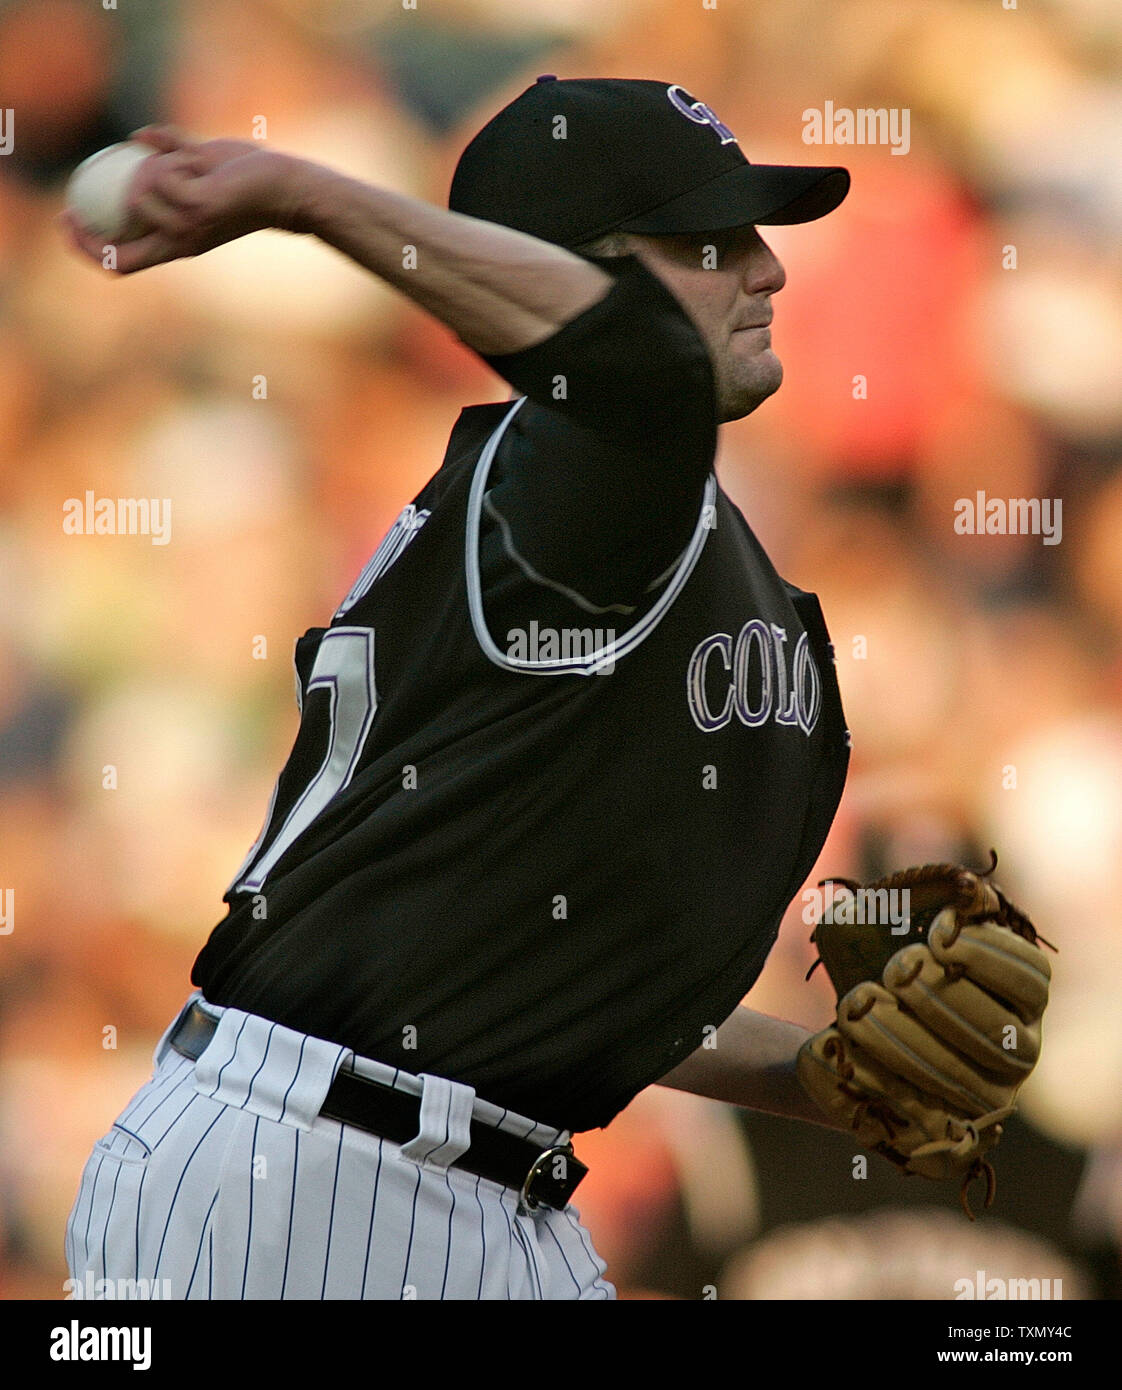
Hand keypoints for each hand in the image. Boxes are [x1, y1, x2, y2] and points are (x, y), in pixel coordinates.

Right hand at [58, 126, 310, 273]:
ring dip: (151, 167)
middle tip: (71, 205)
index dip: (88, 248)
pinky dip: (171, 157)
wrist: (287, 189)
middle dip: (84, 236)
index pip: (122, 262)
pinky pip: (163, 176)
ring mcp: (190, 227)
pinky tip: (197, 158)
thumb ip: (170, 153)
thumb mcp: (200, 167)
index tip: (68, 222)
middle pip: (118, 255)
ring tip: (185, 161)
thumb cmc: (247, 179)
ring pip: (138, 193)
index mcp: (176, 242)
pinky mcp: (201, 207)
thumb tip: (136, 138)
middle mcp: (180, 242)